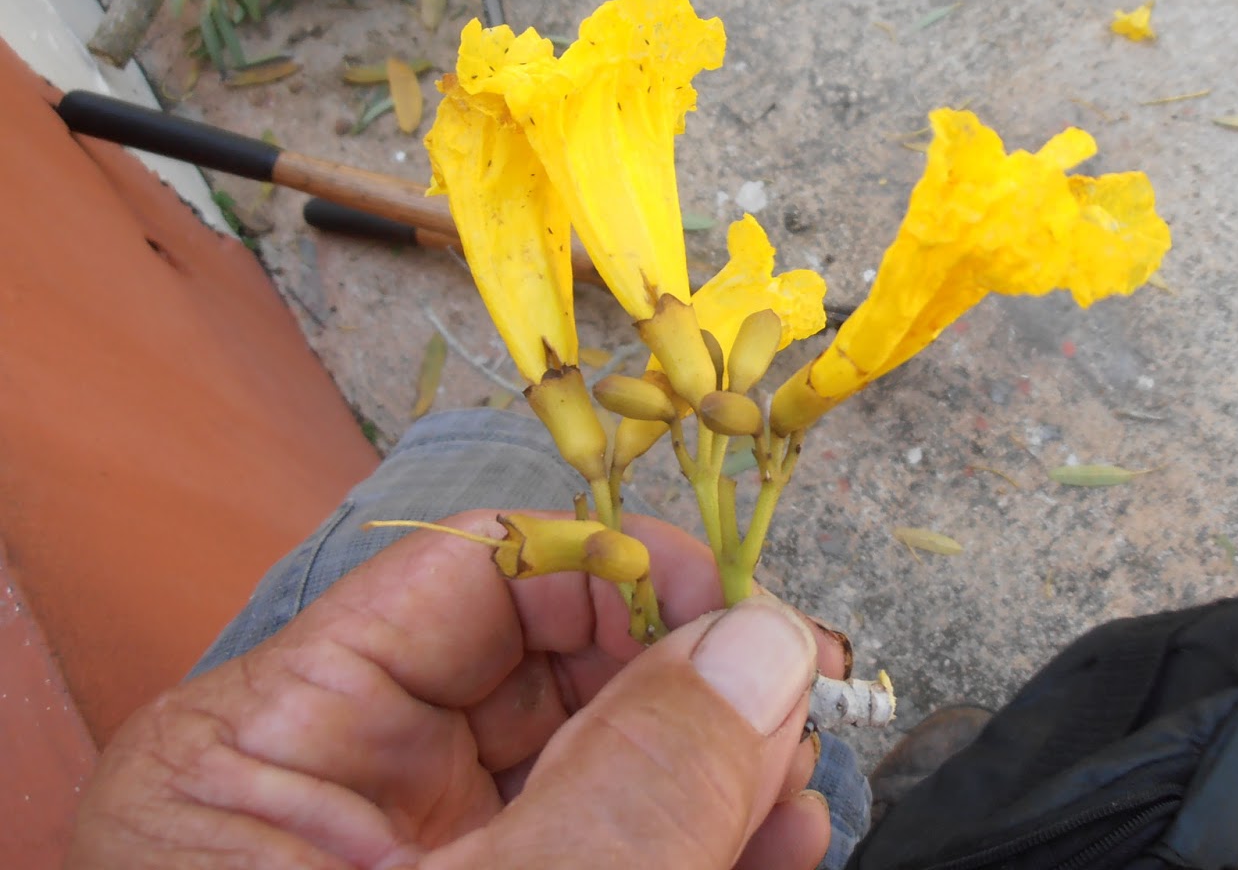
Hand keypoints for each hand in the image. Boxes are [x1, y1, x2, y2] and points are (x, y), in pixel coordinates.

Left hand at [67, 510, 847, 869]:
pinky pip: (607, 844)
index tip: (742, 613)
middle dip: (680, 678)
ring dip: (711, 764)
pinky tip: (776, 848)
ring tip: (799, 798)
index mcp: (266, 748)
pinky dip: (696, 840)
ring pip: (593, 756)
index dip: (615, 569)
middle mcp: (334, 791)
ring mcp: (417, 868)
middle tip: (791, 712)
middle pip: (542, 661)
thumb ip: (637, 783)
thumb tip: (769, 645)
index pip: (465, 579)